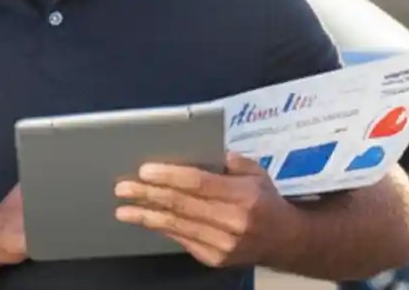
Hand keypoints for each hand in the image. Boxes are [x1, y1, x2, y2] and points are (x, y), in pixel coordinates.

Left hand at [114, 152, 302, 267]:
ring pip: (177, 226)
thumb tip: (201, 149)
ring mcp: (223, 244)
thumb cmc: (266, 201)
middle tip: (123, 188)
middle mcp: (232, 221)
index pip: (199, 183)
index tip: (145, 170)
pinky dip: (162, 228)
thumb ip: (231, 160)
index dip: (170, 176)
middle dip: (149, 195)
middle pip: (182, 205)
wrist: (285, 241)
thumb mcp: (257, 172)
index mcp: (243, 195)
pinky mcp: (214, 258)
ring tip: (123, 209)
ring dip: (146, 216)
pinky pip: (181, 239)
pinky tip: (146, 219)